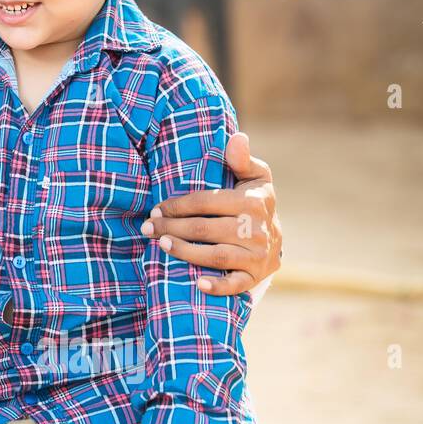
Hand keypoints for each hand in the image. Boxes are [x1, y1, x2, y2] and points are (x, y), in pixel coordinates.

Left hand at [141, 132, 281, 294]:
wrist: (275, 237)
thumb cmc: (254, 201)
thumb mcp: (254, 176)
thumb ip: (241, 159)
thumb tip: (236, 137)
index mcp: (252, 202)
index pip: (205, 202)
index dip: (176, 205)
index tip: (155, 209)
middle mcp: (256, 229)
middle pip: (203, 229)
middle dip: (170, 227)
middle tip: (147, 228)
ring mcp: (256, 255)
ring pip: (213, 256)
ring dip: (184, 251)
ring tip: (160, 244)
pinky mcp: (255, 275)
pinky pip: (235, 285)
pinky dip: (217, 286)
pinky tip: (197, 284)